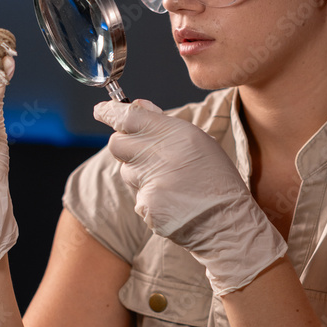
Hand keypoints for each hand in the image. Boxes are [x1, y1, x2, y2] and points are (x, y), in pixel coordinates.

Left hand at [94, 99, 286, 294]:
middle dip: (124, 146)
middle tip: (143, 155)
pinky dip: (149, 199)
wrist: (226, 221)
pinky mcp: (146, 205)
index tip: (100, 110)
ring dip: (139, 175)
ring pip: (127, 172)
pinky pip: (137, 197)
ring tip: (170, 183)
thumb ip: (164, 123)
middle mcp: (159, 154)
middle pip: (116, 143)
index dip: (110, 112)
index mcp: (174, 133)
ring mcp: (150, 182)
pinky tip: (171, 202)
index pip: (128, 116)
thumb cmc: (215, 179)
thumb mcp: (198, 141)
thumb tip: (137, 105)